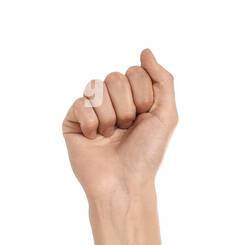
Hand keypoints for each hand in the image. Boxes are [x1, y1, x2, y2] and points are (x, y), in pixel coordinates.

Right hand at [62, 48, 177, 202]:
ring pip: (96, 88)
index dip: (143, 96)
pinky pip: (80, 103)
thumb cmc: (147, 154)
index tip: (146, 118)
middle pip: (115, 77)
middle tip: (128, 129)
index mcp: (134, 99)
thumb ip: (163, 81)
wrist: (125, 182)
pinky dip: (91, 123)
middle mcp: (112, 102)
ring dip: (110, 116)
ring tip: (112, 136)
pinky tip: (94, 138)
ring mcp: (91, 110)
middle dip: (127, 106)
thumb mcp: (166, 116)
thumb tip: (146, 52)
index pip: (135, 72)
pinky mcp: (73, 120)